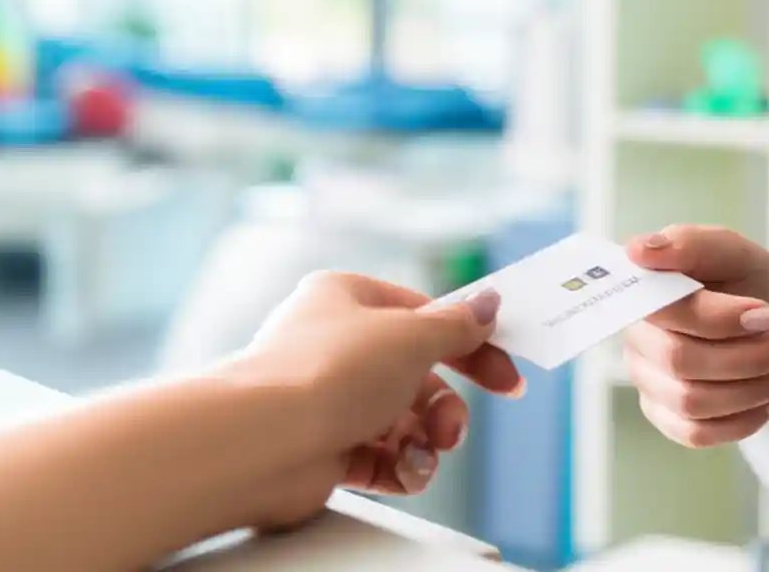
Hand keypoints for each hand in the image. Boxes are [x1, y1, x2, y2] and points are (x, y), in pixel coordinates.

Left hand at [222, 271, 523, 529]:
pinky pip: (380, 457)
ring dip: (426, 440)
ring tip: (424, 451)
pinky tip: (404, 470)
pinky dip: (400, 467)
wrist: (263, 442)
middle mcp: (332, 345)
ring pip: (402, 420)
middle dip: (444, 406)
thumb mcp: (413, 336)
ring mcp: (325, 399)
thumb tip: (486, 304)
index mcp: (346, 298)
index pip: (424, 316)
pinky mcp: (322, 449)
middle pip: (417, 375)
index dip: (470, 344)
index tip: (506, 372)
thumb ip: (458, 325)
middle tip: (455, 427)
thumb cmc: (327, 373)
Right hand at [625, 225, 768, 447]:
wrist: (765, 319)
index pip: (666, 311)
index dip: (721, 319)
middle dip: (753, 356)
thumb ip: (690, 243)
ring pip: (692, 402)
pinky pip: (697, 434)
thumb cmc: (742, 280)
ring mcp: (649, 381)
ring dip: (757, 388)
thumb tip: (640, 250)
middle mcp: (637, 339)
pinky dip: (746, 418)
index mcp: (644, 291)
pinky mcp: (667, 416)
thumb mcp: (733, 251)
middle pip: (681, 361)